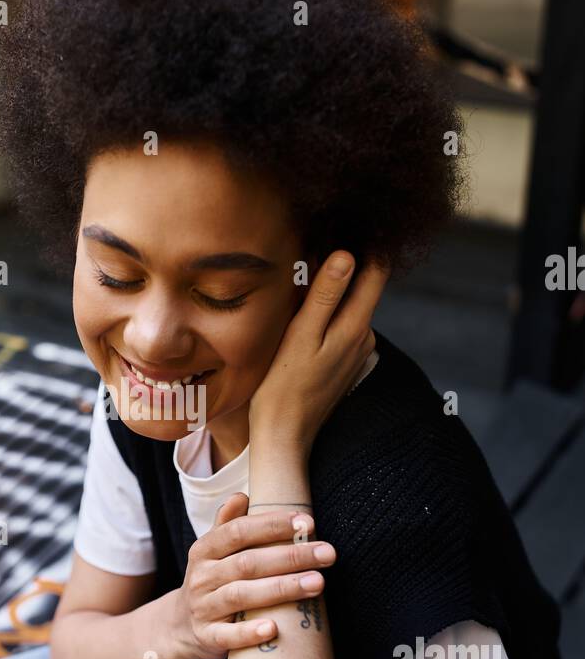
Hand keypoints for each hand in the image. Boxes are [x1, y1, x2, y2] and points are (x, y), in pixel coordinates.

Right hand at [174, 493, 335, 658]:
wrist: (181, 627)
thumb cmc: (211, 582)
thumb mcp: (213, 552)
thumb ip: (228, 525)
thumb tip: (241, 496)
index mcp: (205, 549)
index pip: (238, 531)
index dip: (272, 525)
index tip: (308, 522)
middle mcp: (202, 576)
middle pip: (247, 562)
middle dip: (290, 556)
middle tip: (327, 553)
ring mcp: (203, 607)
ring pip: (241, 595)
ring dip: (281, 588)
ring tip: (317, 583)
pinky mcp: (207, 637)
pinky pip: (227, 636)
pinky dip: (249, 632)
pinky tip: (274, 628)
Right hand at [249, 251, 387, 451]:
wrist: (283, 435)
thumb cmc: (283, 387)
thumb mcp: (301, 336)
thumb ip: (325, 296)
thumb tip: (348, 255)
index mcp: (356, 326)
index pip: (376, 271)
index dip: (365, 244)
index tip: (346, 223)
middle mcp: (364, 337)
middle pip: (361, 286)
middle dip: (344, 264)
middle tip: (316, 239)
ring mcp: (355, 352)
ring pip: (348, 306)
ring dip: (331, 291)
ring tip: (303, 270)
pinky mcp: (342, 362)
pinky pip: (338, 326)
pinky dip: (324, 314)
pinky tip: (301, 312)